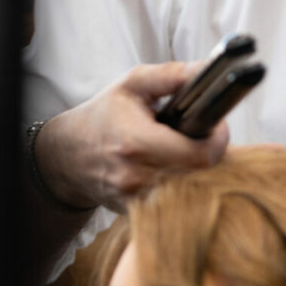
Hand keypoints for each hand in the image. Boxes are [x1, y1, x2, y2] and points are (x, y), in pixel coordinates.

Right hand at [36, 62, 228, 211]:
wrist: (67, 156)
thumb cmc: (104, 116)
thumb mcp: (132, 85)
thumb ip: (170, 75)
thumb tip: (204, 70)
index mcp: (136, 143)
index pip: (200, 155)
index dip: (218, 140)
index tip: (216, 126)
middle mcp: (136, 177)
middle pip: (201, 175)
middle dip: (209, 153)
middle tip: (202, 136)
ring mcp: (136, 201)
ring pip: (192, 192)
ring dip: (198, 171)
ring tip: (186, 150)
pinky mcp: (136, 214)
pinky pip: (176, 204)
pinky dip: (184, 187)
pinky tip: (173, 168)